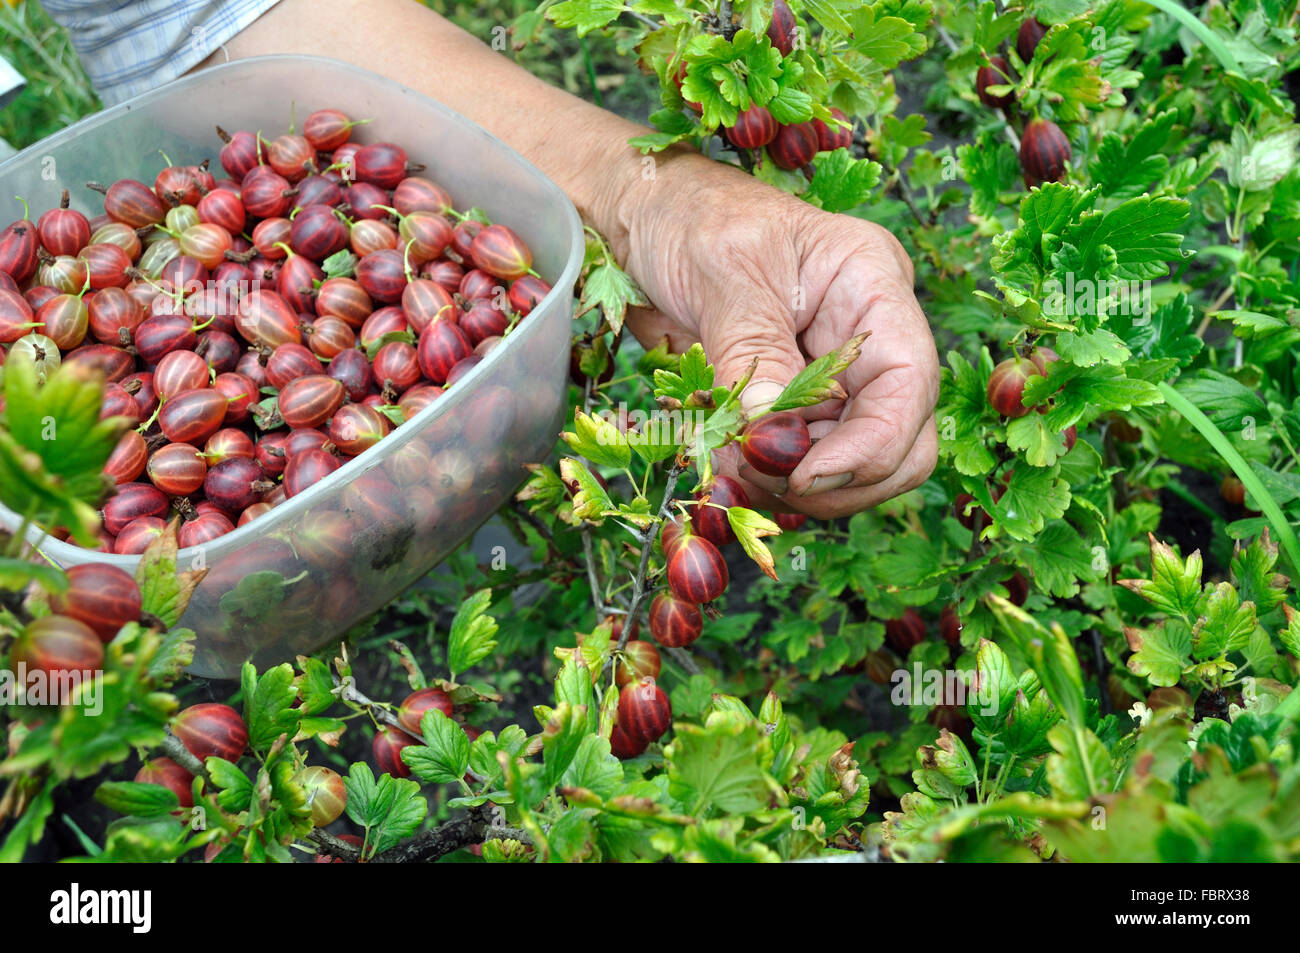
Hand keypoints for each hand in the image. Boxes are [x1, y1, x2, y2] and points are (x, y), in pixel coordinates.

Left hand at [615, 155, 939, 518]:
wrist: (642, 221)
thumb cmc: (690, 218)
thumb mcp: (725, 270)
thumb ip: (752, 349)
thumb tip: (769, 428)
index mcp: (872, 286)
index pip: (909, 383)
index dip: (871, 446)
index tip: (805, 477)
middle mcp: (864, 339)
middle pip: (899, 441)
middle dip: (838, 479)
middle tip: (763, 480)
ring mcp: (830, 378)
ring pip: (851, 468)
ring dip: (794, 486)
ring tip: (732, 468)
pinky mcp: (789, 408)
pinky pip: (797, 466)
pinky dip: (765, 480)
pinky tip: (724, 463)